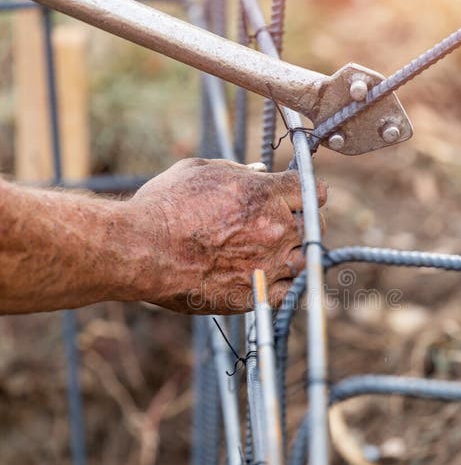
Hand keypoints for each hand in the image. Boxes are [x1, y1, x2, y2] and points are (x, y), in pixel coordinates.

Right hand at [125, 158, 326, 313]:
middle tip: (282, 225)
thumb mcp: (199, 171)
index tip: (295, 197)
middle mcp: (275, 228)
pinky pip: (290, 292)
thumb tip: (258, 170)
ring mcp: (269, 263)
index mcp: (265, 193)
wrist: (142, 250)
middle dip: (301, 222)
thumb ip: (237, 170)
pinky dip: (285, 285)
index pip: (312, 190)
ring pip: (304, 260)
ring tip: (272, 253)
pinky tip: (270, 277)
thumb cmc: (164, 206)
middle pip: (314, 225)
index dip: (304, 193)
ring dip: (294, 255)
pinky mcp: (256, 294)